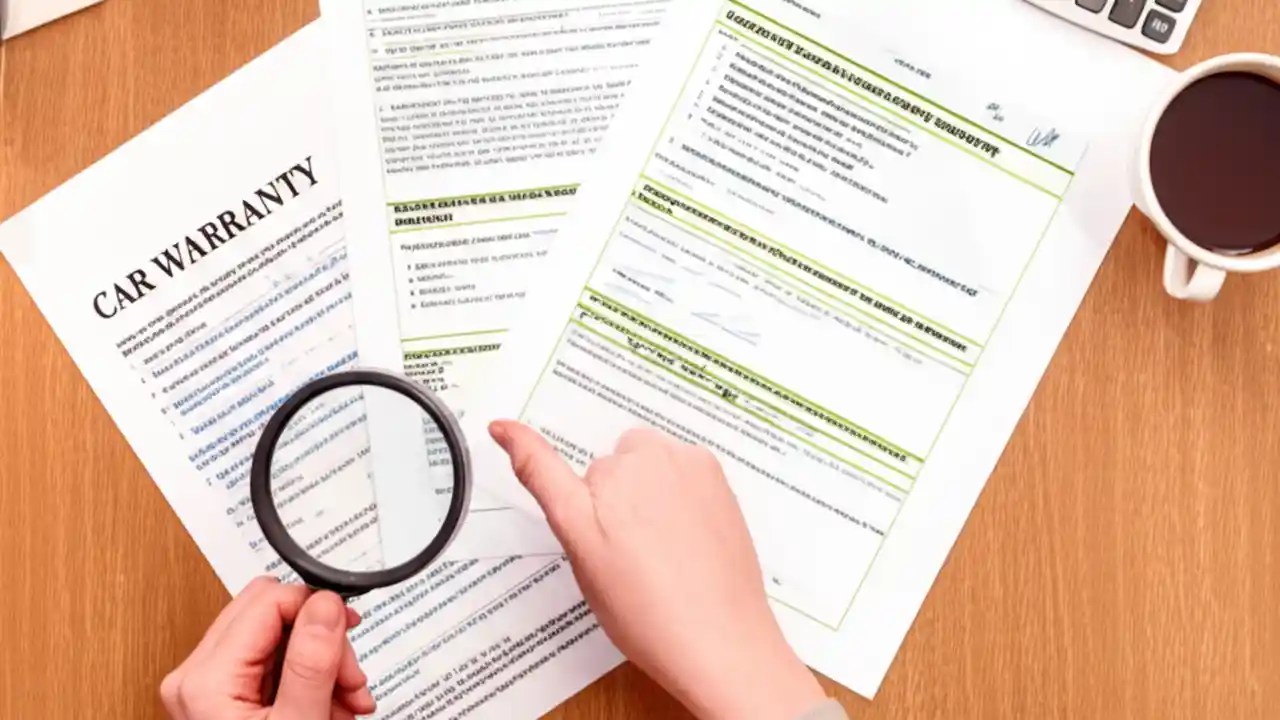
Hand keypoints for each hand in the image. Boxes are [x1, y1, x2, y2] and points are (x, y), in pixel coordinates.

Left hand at [161, 577, 376, 719]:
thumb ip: (313, 663)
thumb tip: (325, 605)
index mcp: (206, 679)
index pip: (269, 601)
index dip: (318, 613)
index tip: (349, 637)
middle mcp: (196, 675)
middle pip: (271, 610)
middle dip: (321, 637)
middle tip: (349, 676)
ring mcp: (208, 683)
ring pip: (277, 633)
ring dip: (322, 660)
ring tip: (345, 701)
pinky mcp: (223, 692)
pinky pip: (273, 659)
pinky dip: (309, 675)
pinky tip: (329, 705)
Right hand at [490, 422, 825, 719]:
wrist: (723, 640)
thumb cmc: (648, 612)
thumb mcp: (584, 555)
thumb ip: (548, 486)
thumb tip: (510, 433)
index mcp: (599, 488)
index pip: (546, 460)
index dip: (522, 445)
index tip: (502, 428)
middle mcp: (642, 463)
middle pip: (610, 466)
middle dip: (611, 495)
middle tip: (623, 547)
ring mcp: (685, 466)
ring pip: (648, 465)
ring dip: (647, 490)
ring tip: (658, 547)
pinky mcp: (716, 477)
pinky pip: (682, 471)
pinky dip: (680, 493)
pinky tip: (685, 539)